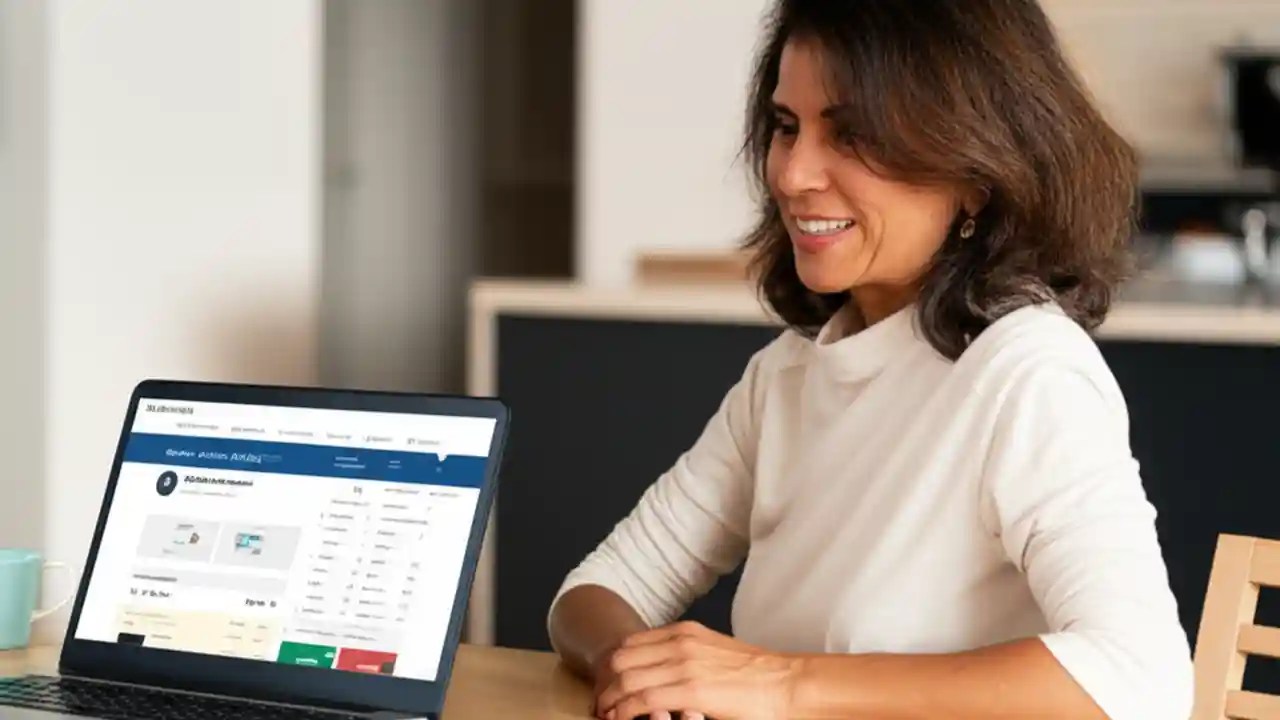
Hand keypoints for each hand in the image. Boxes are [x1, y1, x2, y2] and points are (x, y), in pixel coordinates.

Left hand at [595, 621, 798, 719]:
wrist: (787, 683)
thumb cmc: (756, 675)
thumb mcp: (713, 653)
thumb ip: (685, 656)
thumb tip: (664, 672)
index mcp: (684, 632)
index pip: (630, 645)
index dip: (613, 667)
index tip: (607, 687)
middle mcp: (680, 643)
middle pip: (621, 659)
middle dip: (605, 683)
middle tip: (600, 704)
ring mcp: (684, 665)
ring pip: (626, 679)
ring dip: (610, 700)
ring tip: (605, 715)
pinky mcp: (691, 690)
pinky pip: (642, 699)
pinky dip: (624, 711)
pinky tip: (619, 719)